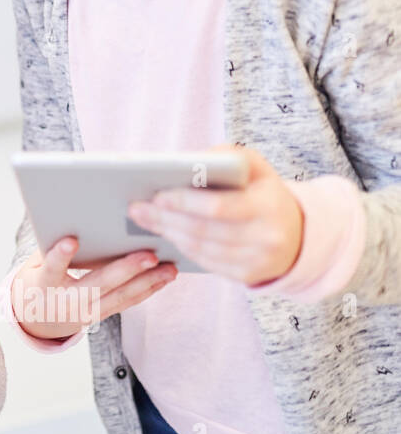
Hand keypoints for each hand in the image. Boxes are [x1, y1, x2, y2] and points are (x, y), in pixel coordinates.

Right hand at [12, 236, 177, 339]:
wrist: (38, 318)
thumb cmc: (38, 279)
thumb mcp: (34, 264)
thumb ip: (49, 246)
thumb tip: (71, 219)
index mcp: (44, 284)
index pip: (51, 268)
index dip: (60, 256)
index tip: (71, 240)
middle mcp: (67, 301)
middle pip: (98, 284)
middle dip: (126, 270)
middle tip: (150, 255)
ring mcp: (86, 312)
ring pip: (120, 296)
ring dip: (148, 282)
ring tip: (169, 268)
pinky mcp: (101, 316)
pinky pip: (127, 302)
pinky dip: (148, 290)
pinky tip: (164, 278)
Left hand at [126, 146, 303, 285]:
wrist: (297, 233)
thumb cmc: (263, 192)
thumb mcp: (256, 167)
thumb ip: (228, 157)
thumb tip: (190, 163)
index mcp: (268, 206)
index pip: (218, 207)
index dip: (184, 202)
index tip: (157, 195)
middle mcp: (266, 237)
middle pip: (202, 230)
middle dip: (165, 219)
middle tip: (136, 209)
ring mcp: (257, 261)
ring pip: (200, 248)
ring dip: (168, 233)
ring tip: (144, 219)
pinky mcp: (247, 276)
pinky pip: (205, 262)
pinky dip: (181, 247)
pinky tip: (165, 233)